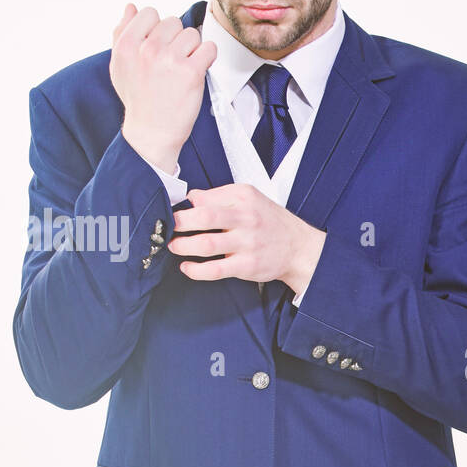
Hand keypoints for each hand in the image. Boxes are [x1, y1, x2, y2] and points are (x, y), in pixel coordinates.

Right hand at [110, 4, 216, 174]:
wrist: (152, 132)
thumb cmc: (137, 98)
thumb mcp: (119, 65)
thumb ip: (122, 33)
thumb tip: (131, 7)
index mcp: (127, 45)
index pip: (149, 13)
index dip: (158, 28)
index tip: (159, 46)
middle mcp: (147, 49)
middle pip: (173, 22)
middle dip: (176, 39)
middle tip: (171, 62)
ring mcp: (170, 60)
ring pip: (192, 34)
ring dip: (192, 49)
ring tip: (183, 68)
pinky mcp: (191, 72)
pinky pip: (209, 48)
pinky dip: (208, 56)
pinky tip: (198, 69)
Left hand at [168, 184, 326, 296]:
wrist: (299, 248)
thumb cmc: (272, 223)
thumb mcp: (251, 197)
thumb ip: (221, 195)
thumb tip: (192, 197)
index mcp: (244, 197)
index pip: (205, 197)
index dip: (185, 206)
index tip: (173, 212)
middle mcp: (246, 218)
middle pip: (204, 217)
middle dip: (179, 222)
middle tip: (168, 227)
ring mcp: (247, 243)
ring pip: (206, 244)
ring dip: (183, 245)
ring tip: (174, 246)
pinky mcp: (247, 266)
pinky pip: (216, 270)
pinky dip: (196, 270)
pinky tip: (187, 267)